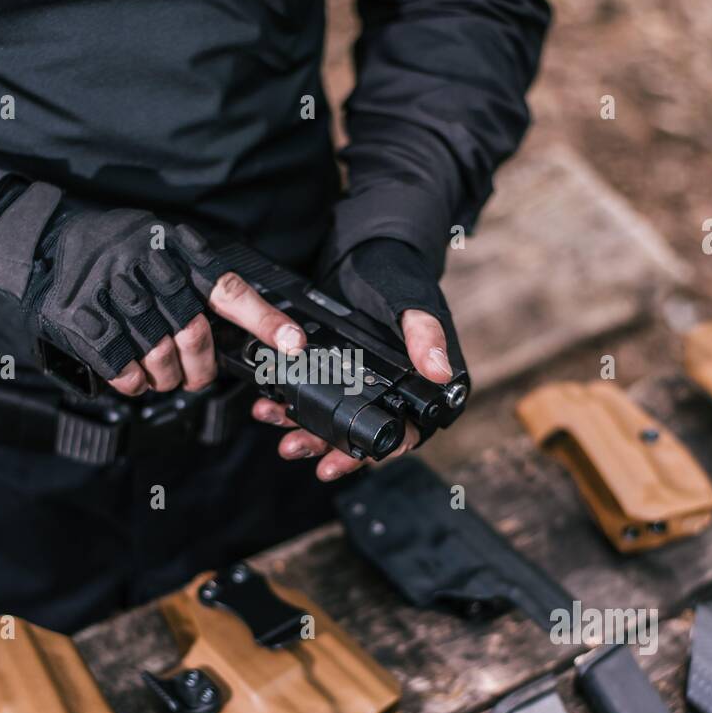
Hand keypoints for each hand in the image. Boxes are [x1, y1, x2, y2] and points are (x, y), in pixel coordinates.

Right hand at [0, 191, 305, 396]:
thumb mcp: (162, 246)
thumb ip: (196, 281)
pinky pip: (122, 367)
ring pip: (159, 355)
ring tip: (162, 376)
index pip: (230, 289)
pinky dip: (133, 382)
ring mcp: (112, 290)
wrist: (46, 244)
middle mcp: (148, 266)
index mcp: (176, 248)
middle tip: (198, 378)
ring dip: (165, 378)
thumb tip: (250, 329)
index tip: (293, 345)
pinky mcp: (81, 317)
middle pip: (194, 334)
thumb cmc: (116, 252)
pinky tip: (134, 377)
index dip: (264, 320)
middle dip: (201, 368)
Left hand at [252, 236, 455, 479]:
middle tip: (297, 448)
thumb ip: (424, 334)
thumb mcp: (410, 302)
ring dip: (307, 432)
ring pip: (337, 422)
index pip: (406, 432)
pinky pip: (316, 398)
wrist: (365, 251)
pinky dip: (293, 405)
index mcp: (424, 383)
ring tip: (280, 432)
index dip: (375, 452)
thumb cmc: (397, 275)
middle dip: (329, 448)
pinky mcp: (337, 372)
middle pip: (365, 435)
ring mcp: (364, 383)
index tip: (342, 461)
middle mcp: (396, 390)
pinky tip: (271, 405)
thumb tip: (440, 374)